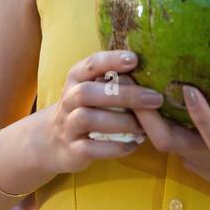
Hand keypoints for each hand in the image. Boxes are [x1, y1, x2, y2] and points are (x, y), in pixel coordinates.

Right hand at [41, 51, 162, 174]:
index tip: (135, 59)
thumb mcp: (93, 89)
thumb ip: (114, 78)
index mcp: (76, 79)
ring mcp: (68, 126)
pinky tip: (134, 145)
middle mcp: (68, 100)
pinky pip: (90, 148)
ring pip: (87, 119)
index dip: (111, 60)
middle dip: (123, 94)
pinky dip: (114, 147)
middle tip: (155, 98)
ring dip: (120, 122)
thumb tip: (153, 66)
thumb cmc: (86, 108)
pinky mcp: (72, 150)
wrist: (54, 141)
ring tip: (144, 127)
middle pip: (87, 92)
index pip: (90, 64)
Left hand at [133, 87, 209, 207]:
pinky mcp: (192, 163)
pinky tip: (145, 99)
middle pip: (169, 141)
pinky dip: (156, 120)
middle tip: (131, 81)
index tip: (189, 89)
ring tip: (129, 86)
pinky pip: (170, 139)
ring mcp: (198, 160)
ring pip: (163, 141)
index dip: (201, 114)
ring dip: (144, 115)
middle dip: (146, 113)